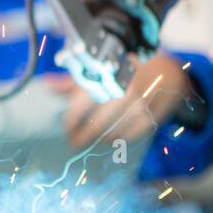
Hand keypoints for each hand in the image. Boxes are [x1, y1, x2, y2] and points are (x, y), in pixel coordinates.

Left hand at [63, 53, 192, 149]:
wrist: (165, 72)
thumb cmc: (125, 71)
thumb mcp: (99, 70)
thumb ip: (73, 81)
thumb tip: (47, 86)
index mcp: (105, 76)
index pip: (79, 105)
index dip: (70, 122)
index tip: (66, 131)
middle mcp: (122, 90)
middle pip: (95, 125)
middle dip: (82, 137)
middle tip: (75, 142)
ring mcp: (139, 105)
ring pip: (111, 133)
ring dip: (100, 139)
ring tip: (94, 138)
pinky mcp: (151, 116)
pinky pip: (129, 136)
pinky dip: (119, 138)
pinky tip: (112, 136)